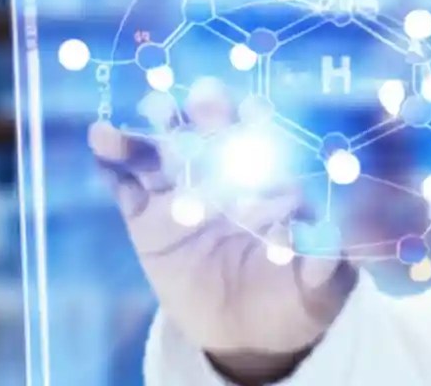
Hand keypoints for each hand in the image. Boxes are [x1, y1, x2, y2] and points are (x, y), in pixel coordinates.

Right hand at [88, 79, 357, 377]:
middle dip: (212, 112)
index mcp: (275, 179)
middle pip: (216, 132)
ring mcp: (184, 192)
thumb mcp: (319, 288)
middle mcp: (228, 173)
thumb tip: (327, 243)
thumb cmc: (296, 295)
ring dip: (157, 128)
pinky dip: (114, 163)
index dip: (261, 123)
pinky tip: (103, 140)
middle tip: (205, 100)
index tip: (255, 113)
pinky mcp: (146, 219)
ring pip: (167, 151)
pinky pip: (127, 186)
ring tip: (153, 110)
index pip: (270, 142)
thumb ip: (323, 266)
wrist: (248, 331)